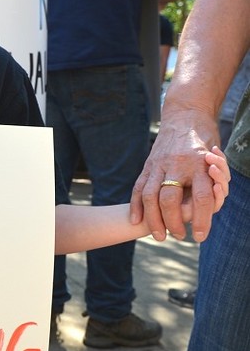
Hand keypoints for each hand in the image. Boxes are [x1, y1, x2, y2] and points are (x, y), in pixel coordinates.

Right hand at [130, 108, 224, 241]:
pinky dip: (135, 205)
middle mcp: (178, 164)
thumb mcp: (215, 158)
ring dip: (153, 219)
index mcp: (200, 163)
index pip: (202, 197)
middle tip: (179, 236)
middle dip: (173, 223)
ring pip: (150, 195)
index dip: (202, 219)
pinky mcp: (148, 164)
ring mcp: (160, 164)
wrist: (186, 114)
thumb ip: (213, 181)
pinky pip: (138, 187)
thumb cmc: (205, 140)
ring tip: (158, 235)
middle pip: (170, 199)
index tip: (200, 235)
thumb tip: (206, 208)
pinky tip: (135, 219)